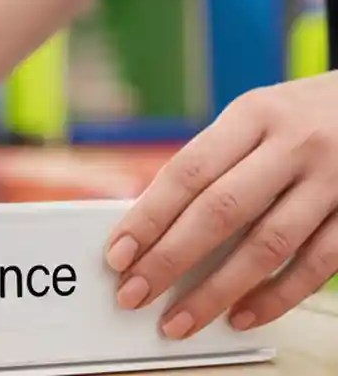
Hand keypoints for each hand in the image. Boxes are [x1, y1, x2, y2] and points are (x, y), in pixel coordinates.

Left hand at [105, 72, 337, 338]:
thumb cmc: (303, 117)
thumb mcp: (257, 117)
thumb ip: (215, 161)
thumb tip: (152, 222)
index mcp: (253, 114)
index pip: (188, 172)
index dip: (148, 217)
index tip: (117, 255)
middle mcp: (293, 145)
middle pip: (220, 211)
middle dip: (169, 259)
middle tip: (133, 293)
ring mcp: (332, 180)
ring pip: (267, 245)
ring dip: (217, 291)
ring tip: (180, 320)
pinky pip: (316, 265)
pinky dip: (276, 296)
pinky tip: (241, 316)